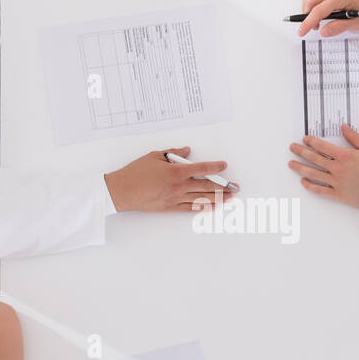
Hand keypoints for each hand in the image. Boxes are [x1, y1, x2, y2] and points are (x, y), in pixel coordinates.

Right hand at [106, 147, 239, 211]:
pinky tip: (213, 206)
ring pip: (202, 198)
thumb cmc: (136, 172)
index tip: (224, 165)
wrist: (122, 191)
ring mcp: (176, 198)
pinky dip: (204, 207)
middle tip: (235, 186)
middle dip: (224, 185)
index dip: (216, 167)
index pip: (202, 168)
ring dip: (218, 198)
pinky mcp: (170, 207)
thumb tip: (186, 151)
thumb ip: (174, 153)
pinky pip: (191, 208)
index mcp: (176, 171)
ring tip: (230, 197)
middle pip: (207, 185)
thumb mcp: (155, 156)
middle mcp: (179, 186)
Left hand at [288, 125, 358, 207]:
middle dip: (301, 152)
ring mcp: (336, 182)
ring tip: (291, 164)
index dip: (312, 142)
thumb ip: (354, 138)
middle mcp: (337, 168)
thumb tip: (344, 127)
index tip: (304, 139)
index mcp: (344, 156)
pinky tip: (303, 182)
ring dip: (301, 168)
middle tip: (292, 148)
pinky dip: (310, 186)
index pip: (323, 147)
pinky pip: (320, 190)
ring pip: (314, 174)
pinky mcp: (338, 194)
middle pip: (315, 159)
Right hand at [297, 0, 358, 36]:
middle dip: (307, 16)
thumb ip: (340, 27)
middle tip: (314, 27)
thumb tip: (323, 32)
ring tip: (313, 15)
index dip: (307, 23)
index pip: (317, 12)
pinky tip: (314, 3)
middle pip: (310, 1)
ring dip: (306, 5)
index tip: (302, 32)